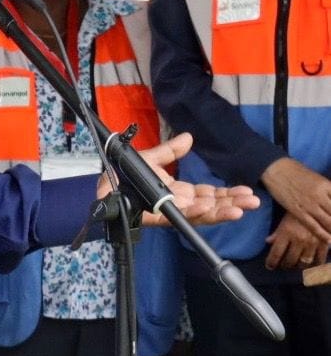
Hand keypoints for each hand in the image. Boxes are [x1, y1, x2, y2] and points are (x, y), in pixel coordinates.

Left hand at [97, 132, 259, 226]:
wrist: (103, 186)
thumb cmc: (125, 176)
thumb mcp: (152, 159)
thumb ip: (171, 151)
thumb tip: (189, 137)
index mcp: (181, 192)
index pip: (210, 195)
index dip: (228, 194)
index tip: (246, 191)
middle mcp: (179, 204)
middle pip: (211, 207)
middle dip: (232, 204)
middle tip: (253, 202)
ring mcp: (170, 213)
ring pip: (200, 215)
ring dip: (220, 213)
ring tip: (239, 210)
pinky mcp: (158, 218)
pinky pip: (179, 217)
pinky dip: (195, 214)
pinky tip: (208, 210)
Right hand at [261, 157, 330, 243]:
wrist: (276, 169)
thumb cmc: (297, 172)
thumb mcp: (319, 178)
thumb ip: (329, 191)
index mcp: (327, 186)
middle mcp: (321, 196)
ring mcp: (309, 204)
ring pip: (329, 222)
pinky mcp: (298, 211)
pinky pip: (313, 226)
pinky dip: (322, 234)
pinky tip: (329, 240)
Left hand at [265, 213, 328, 269]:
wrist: (318, 207)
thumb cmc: (298, 212)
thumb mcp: (285, 220)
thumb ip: (277, 232)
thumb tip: (268, 242)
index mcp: (286, 233)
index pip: (276, 253)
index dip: (272, 262)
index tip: (269, 266)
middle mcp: (299, 240)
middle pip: (290, 260)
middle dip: (284, 265)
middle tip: (282, 265)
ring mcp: (312, 243)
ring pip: (304, 263)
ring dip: (298, 266)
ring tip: (294, 265)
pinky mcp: (324, 245)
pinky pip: (319, 260)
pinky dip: (314, 265)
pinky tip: (310, 264)